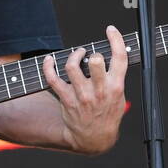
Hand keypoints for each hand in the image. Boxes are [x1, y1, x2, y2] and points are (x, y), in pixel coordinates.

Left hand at [42, 25, 128, 154]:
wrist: (94, 138)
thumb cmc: (107, 112)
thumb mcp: (119, 96)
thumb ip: (116, 76)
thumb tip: (111, 51)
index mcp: (116, 87)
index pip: (120, 58)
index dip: (116, 40)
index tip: (110, 30)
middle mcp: (99, 90)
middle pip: (96, 62)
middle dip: (93, 53)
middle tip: (90, 54)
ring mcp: (82, 95)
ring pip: (72, 67)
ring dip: (73, 55)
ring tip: (76, 54)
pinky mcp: (67, 99)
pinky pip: (53, 78)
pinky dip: (48, 66)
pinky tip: (49, 60)